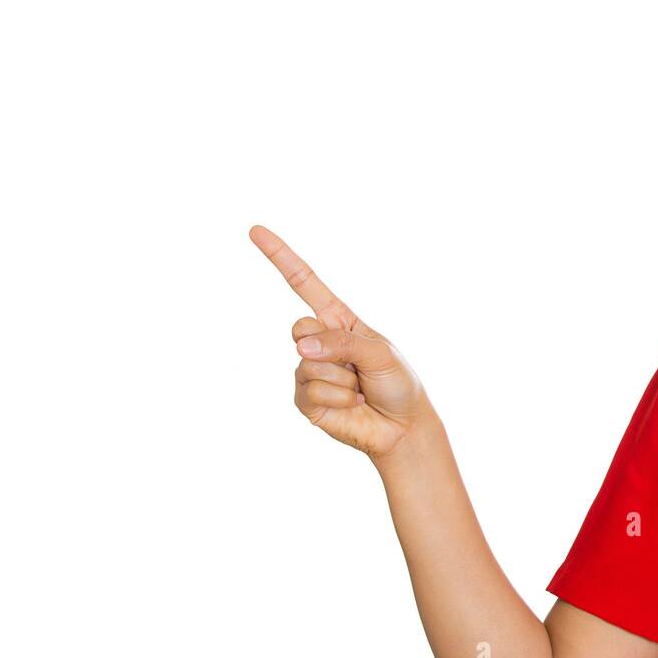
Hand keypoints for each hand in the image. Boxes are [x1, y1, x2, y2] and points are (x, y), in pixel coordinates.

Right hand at [249, 225, 435, 463]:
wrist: (402, 427)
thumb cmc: (397, 383)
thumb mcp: (380, 352)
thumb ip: (343, 342)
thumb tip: (302, 347)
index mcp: (339, 320)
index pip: (304, 284)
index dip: (281, 257)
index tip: (255, 231)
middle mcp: (320, 342)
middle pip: (299, 328)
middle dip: (330, 346)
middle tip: (356, 366)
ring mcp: (309, 371)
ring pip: (308, 364)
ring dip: (342, 379)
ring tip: (359, 388)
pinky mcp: (305, 400)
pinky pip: (311, 392)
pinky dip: (338, 398)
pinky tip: (351, 403)